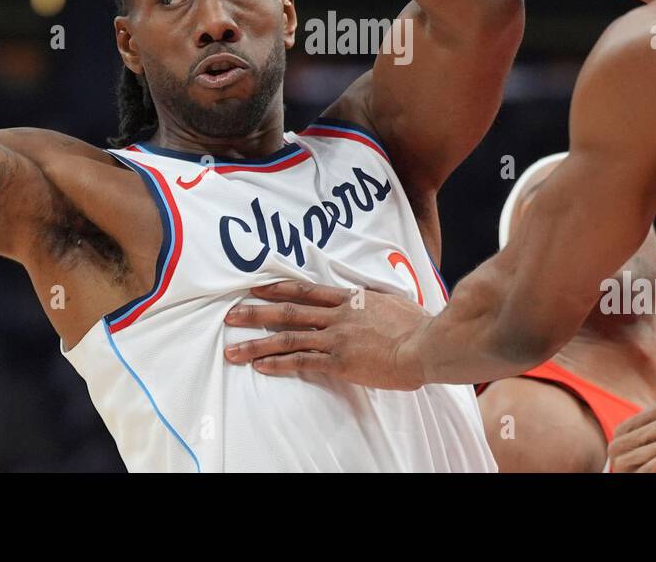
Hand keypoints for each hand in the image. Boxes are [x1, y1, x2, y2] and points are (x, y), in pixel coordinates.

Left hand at [223, 281, 430, 389]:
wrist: (424, 344)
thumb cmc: (415, 325)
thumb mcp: (390, 302)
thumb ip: (372, 301)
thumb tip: (367, 299)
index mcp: (350, 299)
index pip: (305, 291)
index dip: (278, 289)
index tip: (256, 288)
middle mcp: (337, 315)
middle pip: (287, 311)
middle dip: (255, 313)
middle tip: (231, 315)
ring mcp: (335, 338)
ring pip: (287, 338)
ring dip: (256, 344)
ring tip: (233, 350)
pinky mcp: (338, 361)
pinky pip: (302, 362)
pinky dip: (278, 364)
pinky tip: (260, 367)